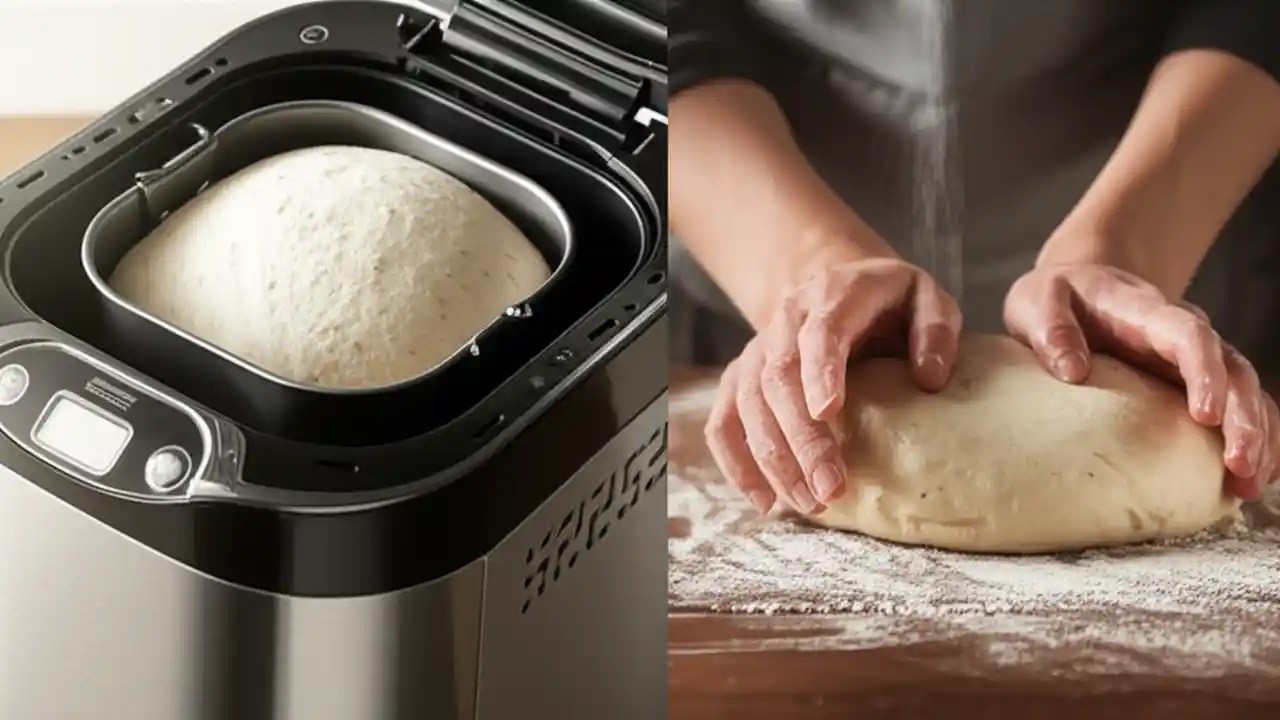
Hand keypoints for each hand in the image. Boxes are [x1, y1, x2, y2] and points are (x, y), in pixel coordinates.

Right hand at [705, 258, 962, 513]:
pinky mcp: (740, 379)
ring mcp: (756, 351)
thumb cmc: (888, 303)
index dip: (820, 372)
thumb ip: (935, 329)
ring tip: (809, 504)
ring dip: (773, 459)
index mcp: (832, 297)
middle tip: (830, 489)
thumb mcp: (926, 298)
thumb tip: (929, 378)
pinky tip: (766, 502)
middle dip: (801, 439)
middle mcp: (785, 322)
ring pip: (748, 405)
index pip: (820, 333)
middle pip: (779, 379)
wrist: (833, 284)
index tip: (829, 413)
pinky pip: (723, 422)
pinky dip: (737, 464)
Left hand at [1004, 262, 1276, 499]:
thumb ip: (1052, 329)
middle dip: (1243, 418)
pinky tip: (1257, 476)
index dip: (1204, 372)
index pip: (1189, 335)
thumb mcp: (1039, 301)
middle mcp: (1183, 332)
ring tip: (1250, 483)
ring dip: (1256, 434)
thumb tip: (1073, 370)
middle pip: (1232, 369)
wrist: (1082, 283)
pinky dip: (1255, 436)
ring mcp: (1195, 356)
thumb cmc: (1058, 296)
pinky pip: (1238, 404)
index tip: (1206, 416)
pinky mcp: (1196, 379)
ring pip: (1244, 390)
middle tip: (1240, 465)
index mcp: (1145, 311)